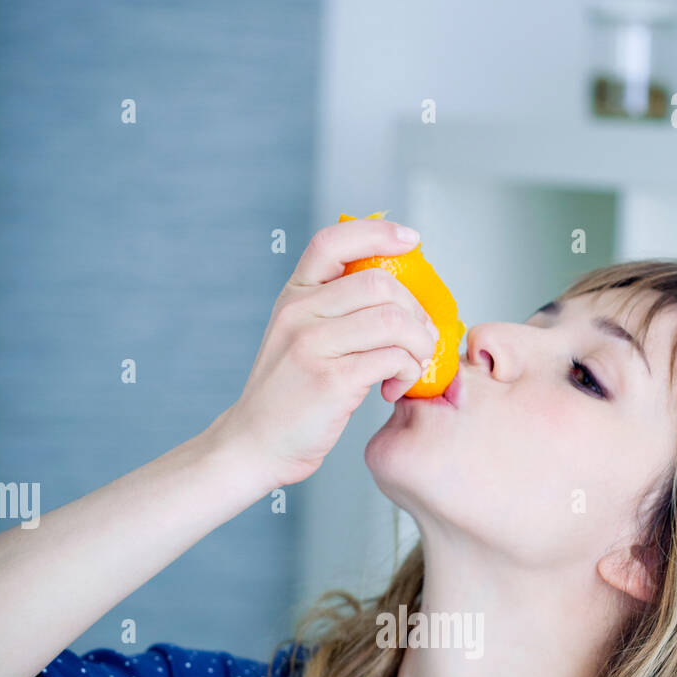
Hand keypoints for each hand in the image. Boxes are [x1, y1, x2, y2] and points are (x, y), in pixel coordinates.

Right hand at [210, 218, 438, 487]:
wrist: (255, 444)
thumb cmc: (287, 395)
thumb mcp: (296, 337)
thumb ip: (331, 310)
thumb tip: (394, 291)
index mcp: (293, 295)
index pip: (334, 241)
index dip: (378, 233)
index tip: (412, 241)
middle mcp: (299, 312)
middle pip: (380, 283)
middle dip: (415, 310)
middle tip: (421, 339)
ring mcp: (313, 345)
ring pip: (392, 320)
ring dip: (419, 343)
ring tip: (413, 364)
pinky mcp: (331, 380)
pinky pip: (391, 359)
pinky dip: (407, 372)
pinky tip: (395, 387)